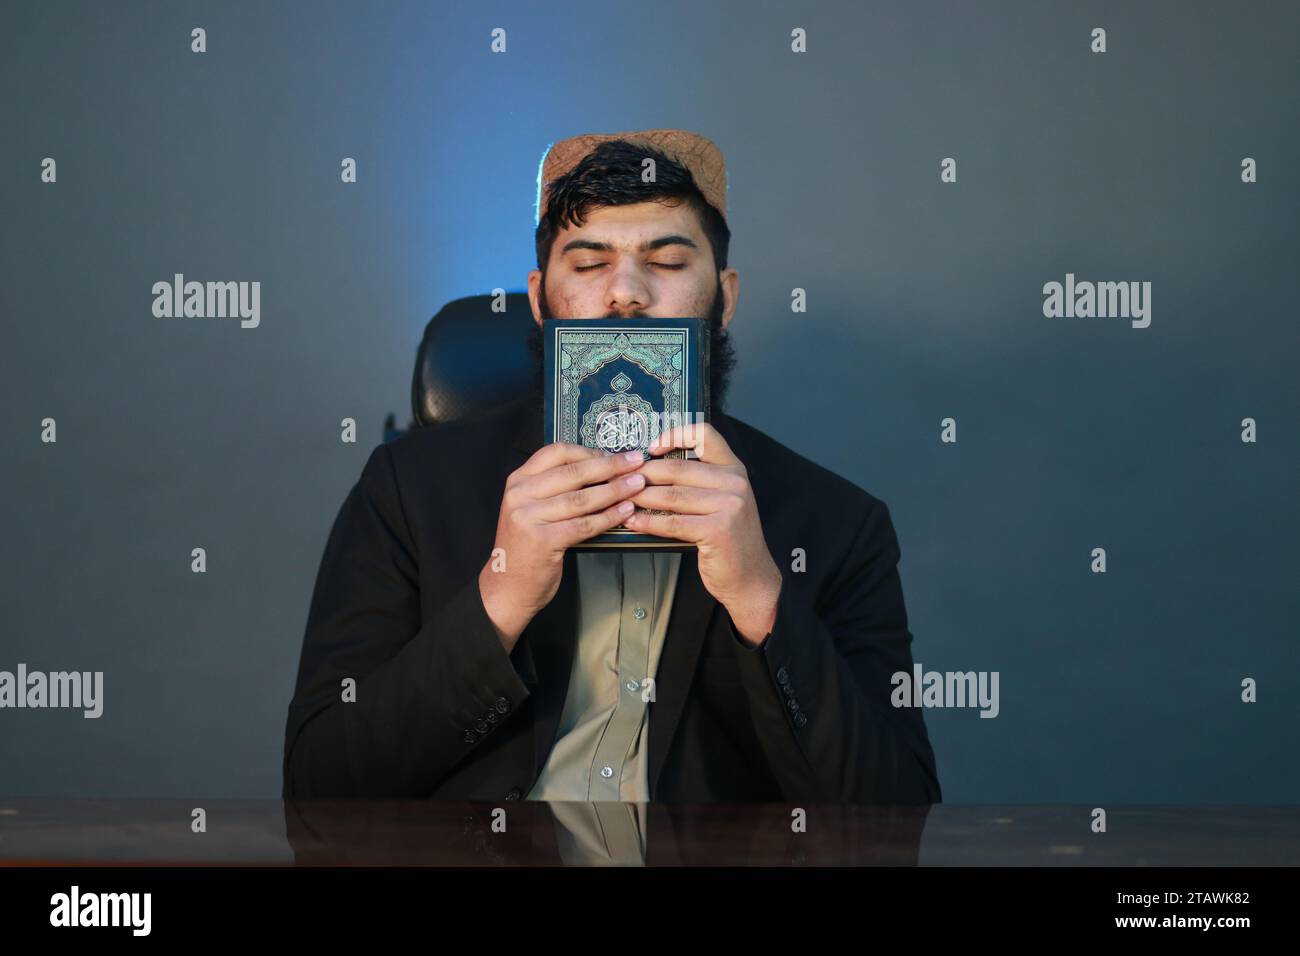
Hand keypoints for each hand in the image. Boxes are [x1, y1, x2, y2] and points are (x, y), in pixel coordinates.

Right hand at [479, 443, 647, 649]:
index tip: (613, 453)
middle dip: (610, 466)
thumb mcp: (531, 508)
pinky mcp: (543, 540)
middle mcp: (520, 494)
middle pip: (573, 473)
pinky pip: (584, 524)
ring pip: (582, 498)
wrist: (508, 586)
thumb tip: (598, 467)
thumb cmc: (526, 546)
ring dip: (615, 490)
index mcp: (518, 481)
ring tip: (637, 486)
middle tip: (635, 462)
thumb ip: (553, 488)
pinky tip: (625, 511)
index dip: (588, 451)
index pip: (556, 452)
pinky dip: (608, 517)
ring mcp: (528, 517)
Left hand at [624, 422, 781, 645]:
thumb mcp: (722, 502)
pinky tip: (633, 522)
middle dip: (643, 474)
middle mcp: (734, 482)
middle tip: (620, 479)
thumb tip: (650, 470)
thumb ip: (698, 483)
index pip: (704, 435)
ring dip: (640, 498)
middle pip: (678, 468)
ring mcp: (729, 505)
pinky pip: (673, 522)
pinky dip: (648, 522)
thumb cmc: (729, 540)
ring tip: (621, 500)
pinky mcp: (718, 529)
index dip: (674, 436)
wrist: (750, 576)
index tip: (652, 448)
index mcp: (733, 469)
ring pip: (672, 496)